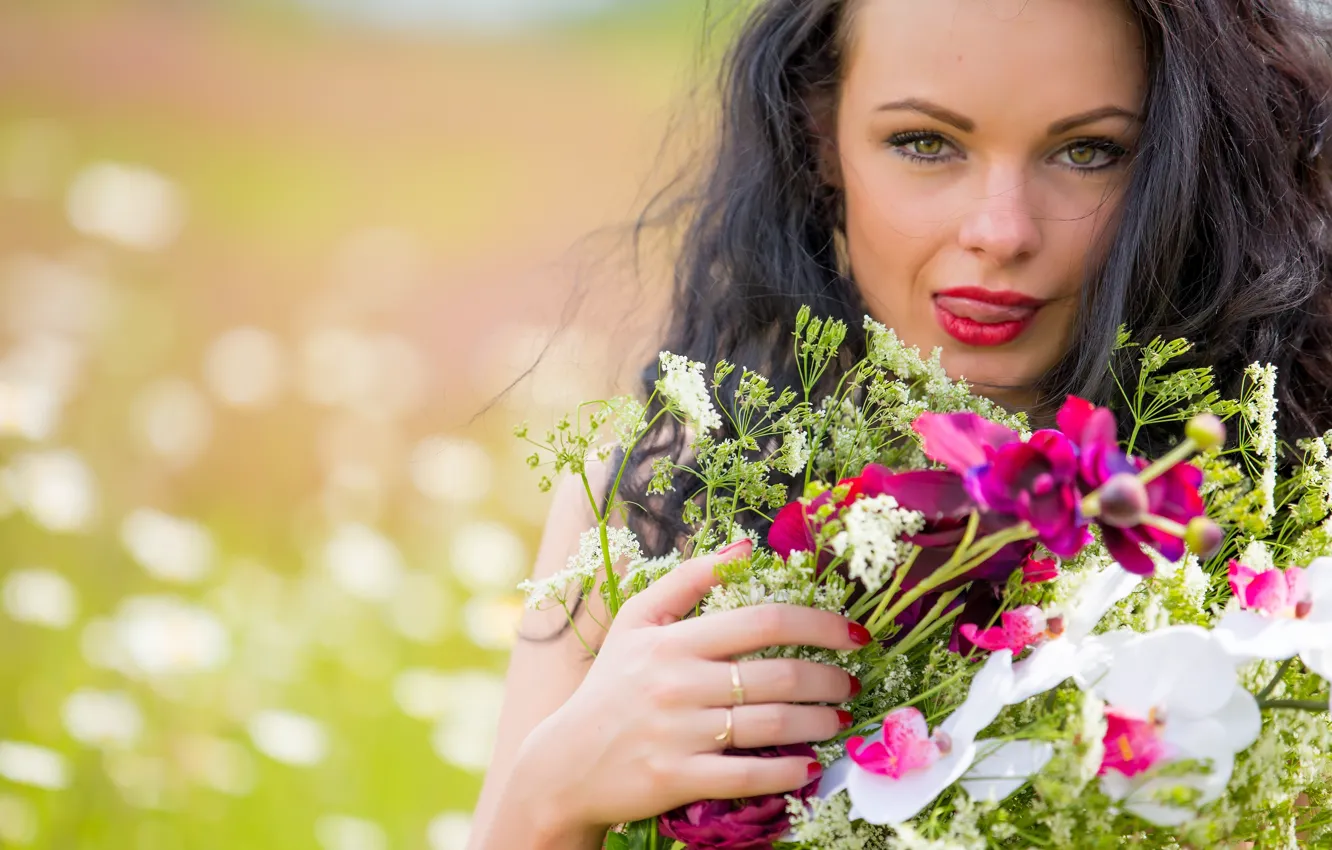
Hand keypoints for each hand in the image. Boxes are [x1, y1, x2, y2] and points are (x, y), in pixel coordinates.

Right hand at [514, 538, 869, 834]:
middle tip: (851, 682)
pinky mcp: (678, 779)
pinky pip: (750, 776)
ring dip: (819, 722)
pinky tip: (811, 764)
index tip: (852, 634)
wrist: (564, 764)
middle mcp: (678, 683)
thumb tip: (746, 545)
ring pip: (773, 725)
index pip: (764, 621)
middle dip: (829, 678)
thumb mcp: (636, 622)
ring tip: (838, 719)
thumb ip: (689, 579)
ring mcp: (679, 734)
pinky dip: (790, 771)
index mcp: (672, 640)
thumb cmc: (610, 687)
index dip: (819, 624)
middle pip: (779, 675)